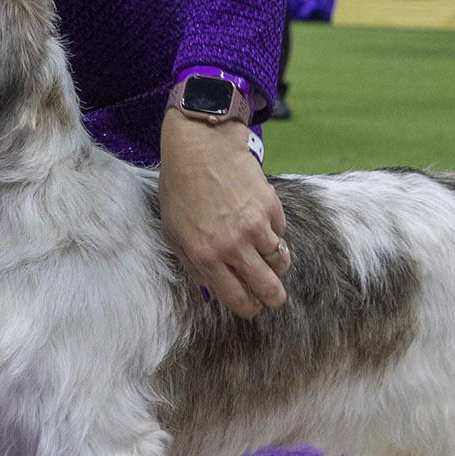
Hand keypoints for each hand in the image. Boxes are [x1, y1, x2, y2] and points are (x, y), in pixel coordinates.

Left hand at [158, 110, 287, 318]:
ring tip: (267, 257)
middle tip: (273, 296)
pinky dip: (274, 233)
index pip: (238, 299)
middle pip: (269, 289)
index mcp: (207, 257)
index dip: (249, 308)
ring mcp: (256, 226)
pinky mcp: (271, 207)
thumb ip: (194, 266)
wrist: (201, 147)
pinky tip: (259, 221)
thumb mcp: (174, 233)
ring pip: (280, 262)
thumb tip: (215, 291)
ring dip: (275, 263)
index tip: (253, 306)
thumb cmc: (181, 189)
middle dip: (273, 298)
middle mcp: (234, 246)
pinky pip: (280, 233)